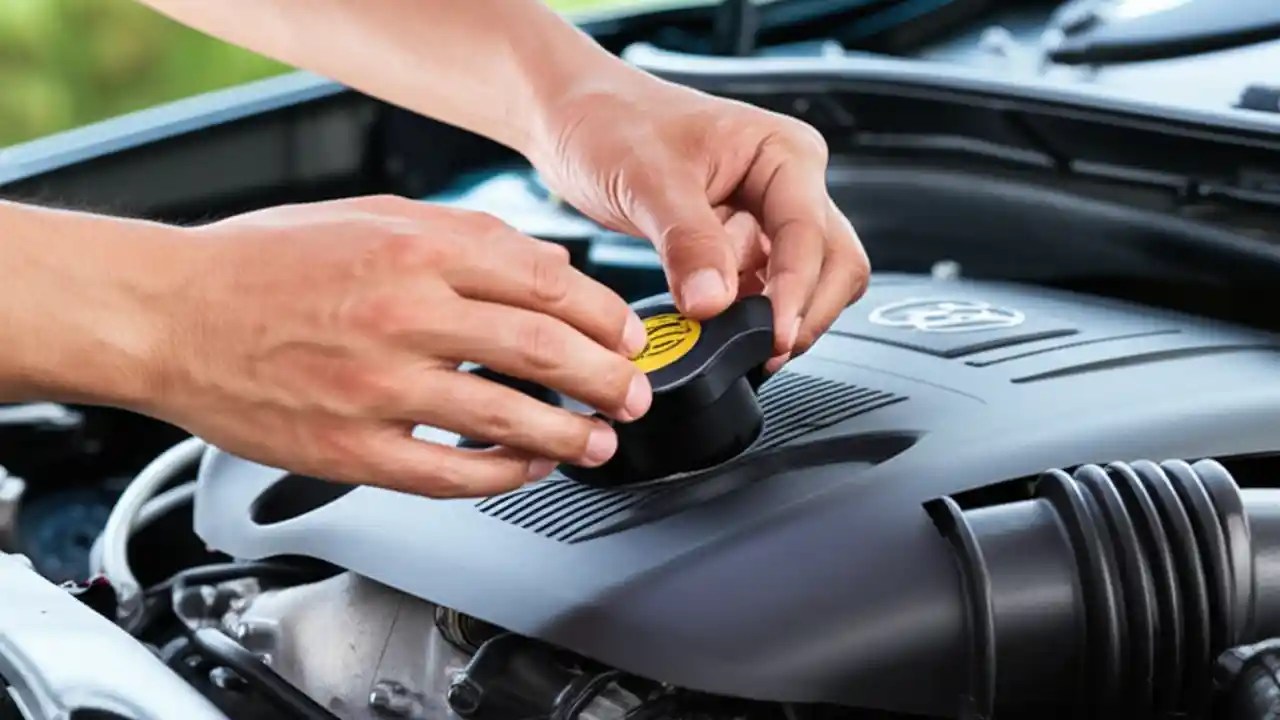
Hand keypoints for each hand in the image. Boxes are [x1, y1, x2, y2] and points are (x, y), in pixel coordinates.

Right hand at [145, 196, 650, 496]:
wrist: (167, 314)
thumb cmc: (263, 263)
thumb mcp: (369, 217)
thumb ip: (466, 235)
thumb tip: (551, 264)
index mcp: (413, 248)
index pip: (544, 281)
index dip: (604, 314)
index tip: (628, 335)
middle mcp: (402, 314)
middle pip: (541, 349)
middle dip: (608, 377)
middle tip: (633, 394)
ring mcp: (377, 388)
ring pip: (505, 418)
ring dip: (570, 434)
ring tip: (600, 441)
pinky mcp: (351, 449)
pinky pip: (448, 474)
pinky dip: (501, 476)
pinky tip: (527, 471)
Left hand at [529, 71, 869, 370]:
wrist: (577, 120)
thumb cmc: (613, 123)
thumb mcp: (646, 179)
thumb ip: (686, 241)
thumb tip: (714, 302)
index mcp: (783, 152)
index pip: (811, 234)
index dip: (795, 292)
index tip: (770, 336)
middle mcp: (788, 185)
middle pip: (836, 264)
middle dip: (805, 313)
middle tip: (762, 352)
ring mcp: (769, 219)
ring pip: (809, 284)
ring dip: (779, 319)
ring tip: (735, 346)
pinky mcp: (743, 248)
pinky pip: (765, 293)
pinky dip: (750, 319)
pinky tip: (717, 333)